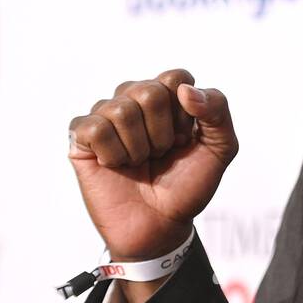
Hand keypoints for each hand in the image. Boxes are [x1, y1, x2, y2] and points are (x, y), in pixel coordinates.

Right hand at [67, 68, 238, 261]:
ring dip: (138, 148)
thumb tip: (184, 90)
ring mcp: (106, 114)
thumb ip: (218, 110)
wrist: (160, 225)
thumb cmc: (188, 185)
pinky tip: (116, 165)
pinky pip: (95, 128)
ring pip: (121, 110)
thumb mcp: (221, 148)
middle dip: (162, 134)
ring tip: (139, 161)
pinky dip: (113, 154)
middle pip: (149, 92)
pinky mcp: (81, 135)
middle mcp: (135, 97)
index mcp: (168, 95)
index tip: (186, 140)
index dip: (185, 115)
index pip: (176, 77)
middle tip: (160, 153)